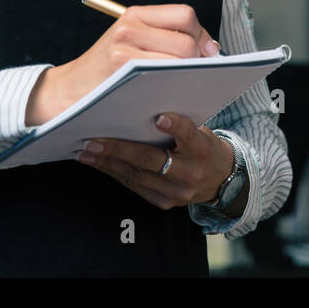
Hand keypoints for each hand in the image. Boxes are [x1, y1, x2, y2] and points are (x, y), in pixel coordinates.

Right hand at [26, 4, 218, 125]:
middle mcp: (129, 27)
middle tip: (201, 75)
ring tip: (190, 85)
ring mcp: (124, 49)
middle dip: (201, 59)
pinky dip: (176, 86)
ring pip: (179, 59)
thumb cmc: (105, 71)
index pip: (184, 15)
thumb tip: (209, 48)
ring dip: (191, 75)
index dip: (202, 35)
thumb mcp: (128, 42)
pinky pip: (165, 77)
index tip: (208, 53)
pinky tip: (175, 95)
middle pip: (186, 40)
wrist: (66, 92)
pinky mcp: (122, 69)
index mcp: (134, 15)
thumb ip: (161, 38)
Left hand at [76, 112, 234, 209]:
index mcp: (203, 150)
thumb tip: (141, 105)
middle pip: (151, 161)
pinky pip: (135, 186)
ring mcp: (177, 193)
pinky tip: (99, 163)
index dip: (175, 126)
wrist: (221, 178)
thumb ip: (178, 121)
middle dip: (118, 150)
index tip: (159, 117)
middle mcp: (190, 174)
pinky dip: (115, 173)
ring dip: (108, 163)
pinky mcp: (164, 202)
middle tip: (93, 141)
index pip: (189, 136)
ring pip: (136, 176)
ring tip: (87, 152)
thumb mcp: (201, 129)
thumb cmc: (203, 145)